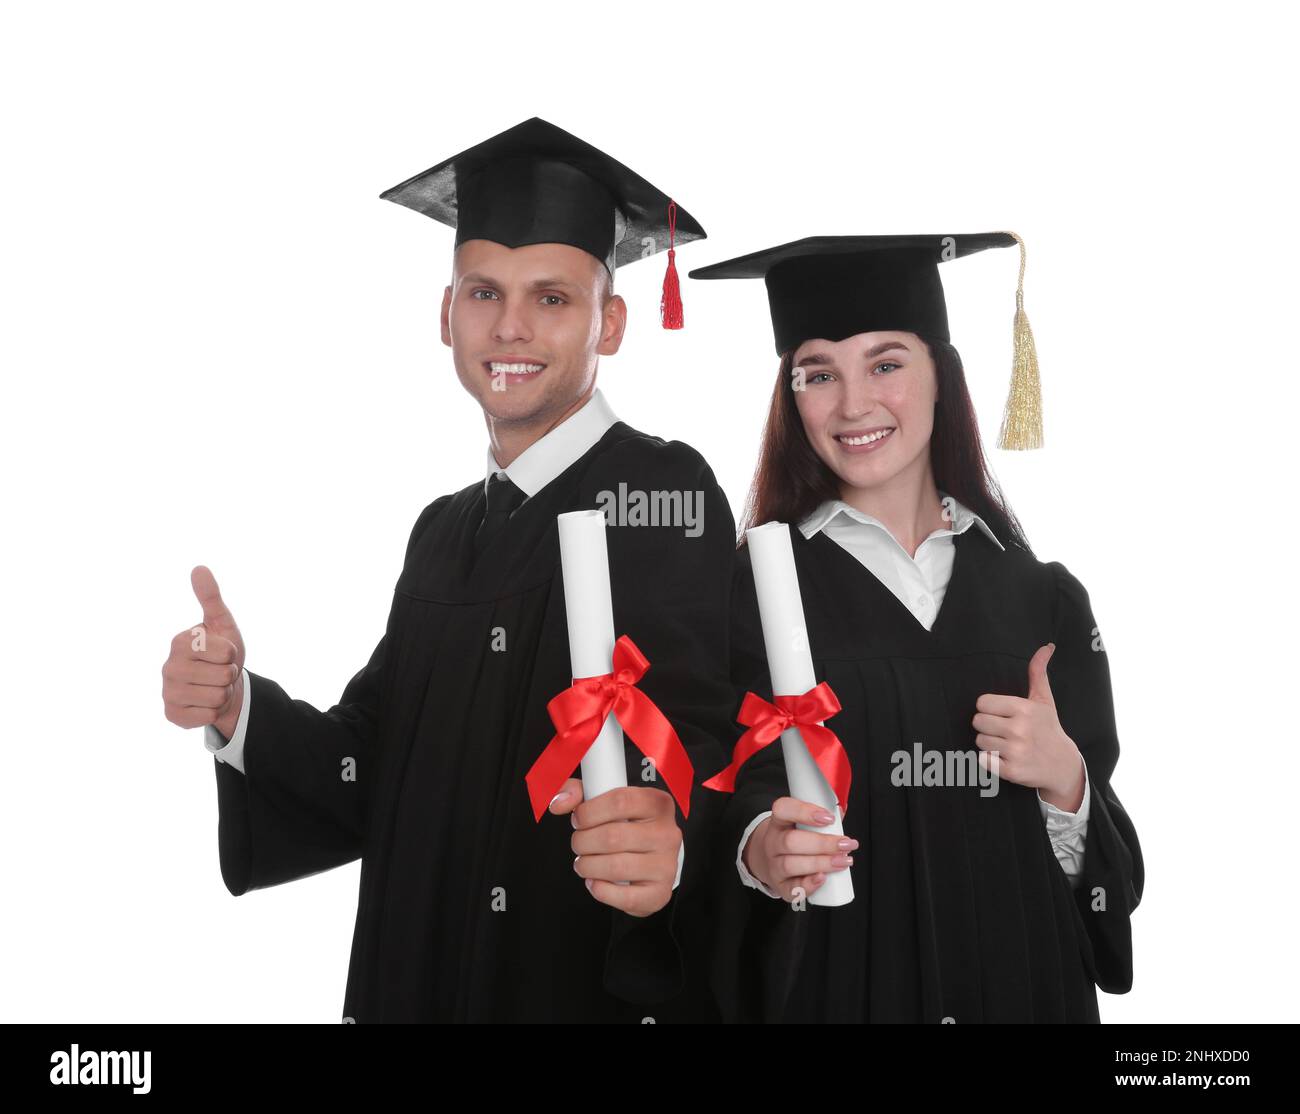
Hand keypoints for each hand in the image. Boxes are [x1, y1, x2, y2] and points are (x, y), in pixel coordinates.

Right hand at [161, 565, 245, 736]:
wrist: (222, 686)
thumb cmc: (222, 653)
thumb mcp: (221, 623)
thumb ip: (210, 597)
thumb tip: (199, 568)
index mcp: (180, 642)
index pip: (225, 652)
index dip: (231, 654)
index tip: (222, 653)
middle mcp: (169, 667)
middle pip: (223, 676)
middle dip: (229, 675)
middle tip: (218, 672)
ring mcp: (168, 692)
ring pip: (217, 697)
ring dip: (223, 693)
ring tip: (213, 687)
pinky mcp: (172, 714)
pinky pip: (208, 716)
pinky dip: (214, 711)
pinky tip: (205, 703)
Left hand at [548, 780, 680, 916]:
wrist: (651, 860)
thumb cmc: (626, 827)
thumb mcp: (607, 801)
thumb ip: (579, 793)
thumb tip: (559, 803)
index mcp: (657, 803)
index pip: (620, 800)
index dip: (590, 811)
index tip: (578, 819)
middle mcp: (667, 833)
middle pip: (612, 836)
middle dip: (582, 841)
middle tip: (578, 843)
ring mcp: (666, 865)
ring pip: (615, 867)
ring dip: (587, 866)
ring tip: (584, 863)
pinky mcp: (659, 893)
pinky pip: (624, 897)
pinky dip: (600, 890)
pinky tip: (596, 881)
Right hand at [741, 797, 855, 902]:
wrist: (769, 861)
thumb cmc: (792, 840)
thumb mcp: (799, 824)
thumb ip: (820, 818)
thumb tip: (840, 814)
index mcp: (778, 822)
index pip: (783, 810)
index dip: (805, 812)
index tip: (829, 818)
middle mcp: (772, 843)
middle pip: (790, 841)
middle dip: (822, 843)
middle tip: (845, 844)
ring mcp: (774, 866)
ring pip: (791, 865)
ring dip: (821, 863)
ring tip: (842, 861)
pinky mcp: (780, 886)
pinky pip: (792, 889)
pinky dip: (809, 885)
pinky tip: (823, 878)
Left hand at [972, 643, 1083, 809]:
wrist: (1063, 765)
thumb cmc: (1048, 728)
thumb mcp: (1044, 700)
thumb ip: (1038, 673)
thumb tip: (1045, 647)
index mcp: (1024, 709)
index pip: (982, 703)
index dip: (989, 708)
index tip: (1002, 714)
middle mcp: (1019, 730)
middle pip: (978, 722)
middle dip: (988, 726)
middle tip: (1004, 730)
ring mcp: (1016, 752)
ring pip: (979, 740)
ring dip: (989, 743)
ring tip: (1007, 744)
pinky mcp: (1012, 771)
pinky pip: (982, 759)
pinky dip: (990, 760)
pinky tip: (1005, 757)